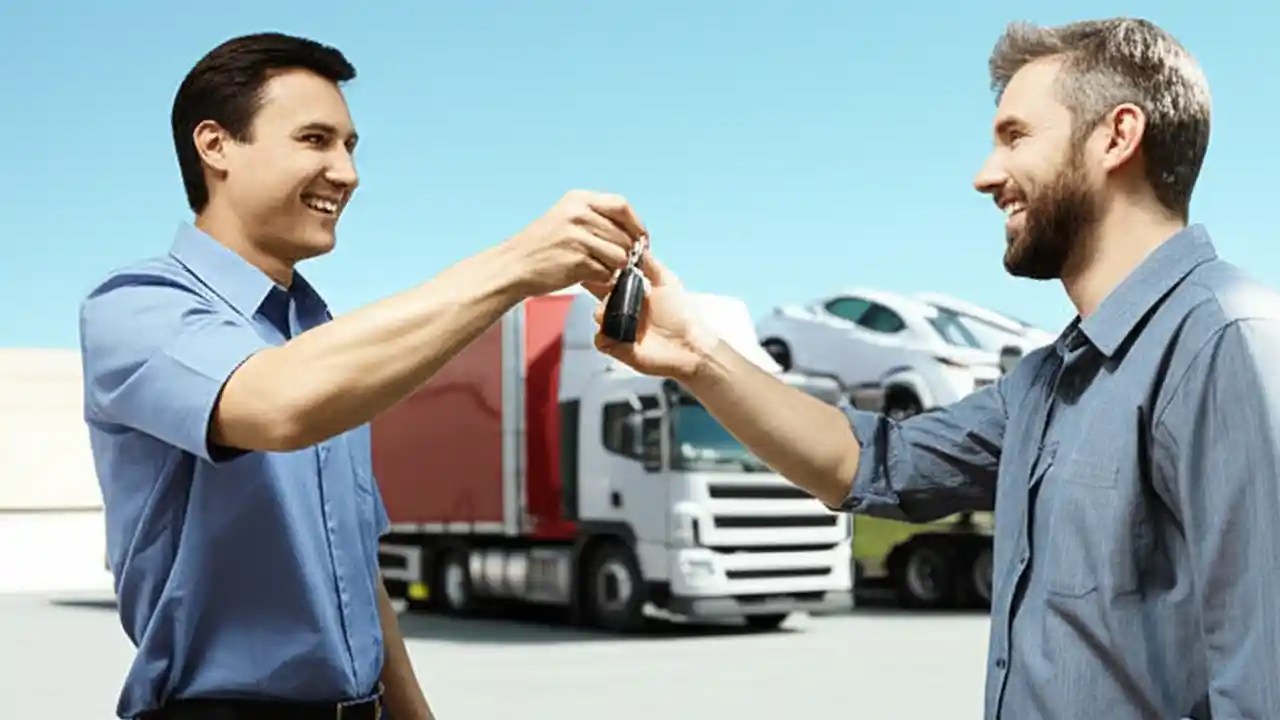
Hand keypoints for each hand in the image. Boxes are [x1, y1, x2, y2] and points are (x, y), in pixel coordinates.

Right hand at [502, 190, 647, 296]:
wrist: (513, 266)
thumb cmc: (541, 246)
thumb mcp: (565, 218)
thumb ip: (595, 218)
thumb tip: (633, 231)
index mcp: (578, 200)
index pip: (622, 206)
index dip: (636, 225)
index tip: (641, 239)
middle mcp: (579, 214)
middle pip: (624, 235)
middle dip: (626, 253)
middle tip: (616, 263)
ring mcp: (578, 237)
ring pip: (619, 256)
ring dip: (613, 268)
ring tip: (596, 268)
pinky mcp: (577, 260)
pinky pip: (606, 272)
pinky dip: (601, 279)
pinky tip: (587, 276)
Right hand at [585, 251, 719, 381]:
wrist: (690, 347)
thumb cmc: (683, 316)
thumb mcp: (668, 283)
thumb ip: (652, 265)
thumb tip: (639, 246)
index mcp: (636, 294)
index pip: (613, 279)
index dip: (605, 272)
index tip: (601, 264)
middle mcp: (627, 310)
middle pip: (601, 296)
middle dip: (599, 290)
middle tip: (607, 288)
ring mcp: (621, 328)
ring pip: (598, 316)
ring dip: (602, 312)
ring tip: (615, 311)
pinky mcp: (618, 347)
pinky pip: (600, 340)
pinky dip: (603, 335)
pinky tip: (616, 332)